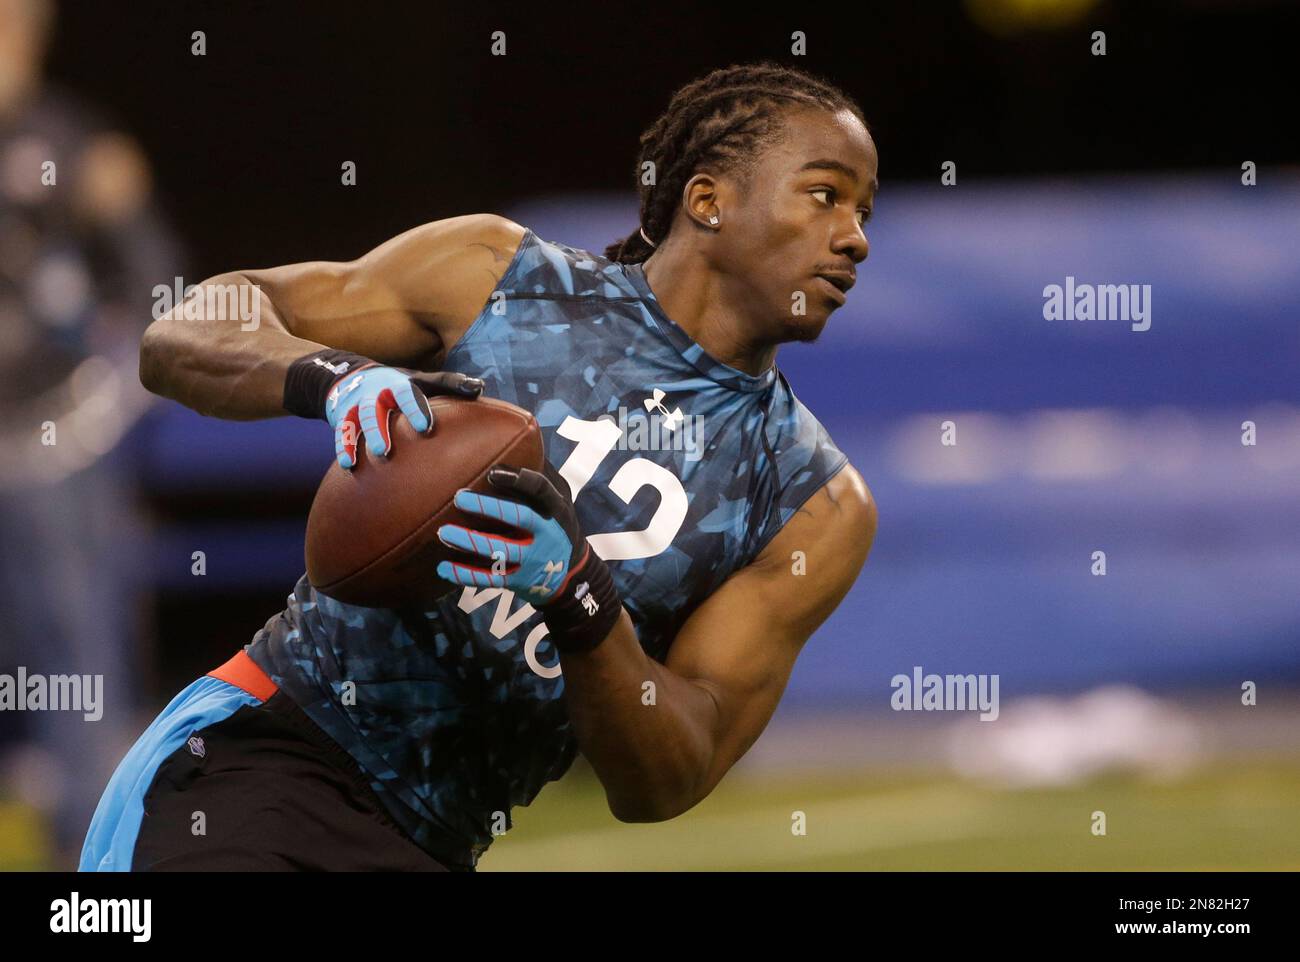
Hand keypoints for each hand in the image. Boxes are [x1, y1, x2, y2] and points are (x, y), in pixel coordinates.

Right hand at [325, 366, 483, 469]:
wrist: (352, 376)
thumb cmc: (398, 386)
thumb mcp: (421, 381)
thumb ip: (448, 385)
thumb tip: (480, 388)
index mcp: (398, 385)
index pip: (407, 394)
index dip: (415, 409)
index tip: (425, 428)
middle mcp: (375, 394)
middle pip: (375, 409)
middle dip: (381, 428)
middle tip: (388, 451)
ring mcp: (356, 406)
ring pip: (357, 421)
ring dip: (363, 439)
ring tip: (376, 457)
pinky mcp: (343, 418)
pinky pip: (342, 433)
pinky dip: (345, 447)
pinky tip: (349, 465)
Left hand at [435, 463, 588, 603]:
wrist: (572, 574)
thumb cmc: (556, 529)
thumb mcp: (559, 505)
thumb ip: (540, 485)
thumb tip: (522, 444)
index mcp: (555, 510)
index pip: (541, 491)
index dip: (519, 481)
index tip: (493, 473)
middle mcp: (547, 534)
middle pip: (518, 519)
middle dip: (489, 508)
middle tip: (459, 497)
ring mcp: (533, 560)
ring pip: (500, 551)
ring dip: (471, 542)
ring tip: (444, 533)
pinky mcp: (519, 581)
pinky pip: (491, 579)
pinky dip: (466, 575)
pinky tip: (444, 568)